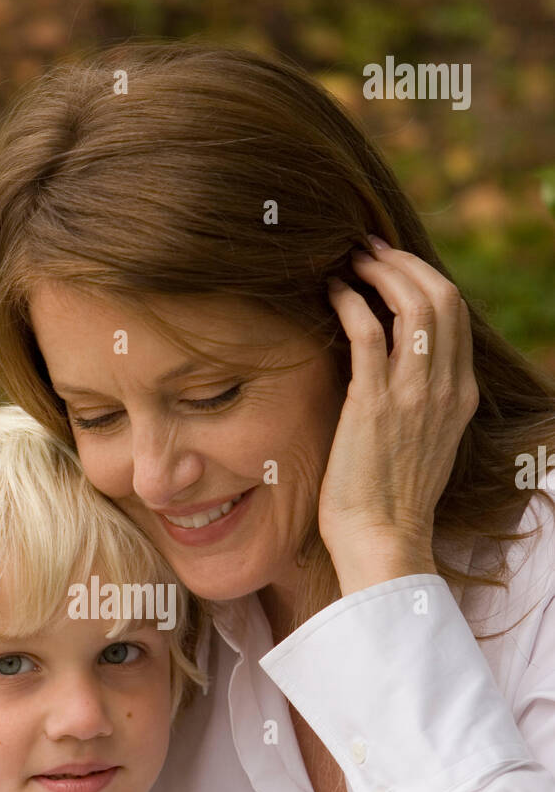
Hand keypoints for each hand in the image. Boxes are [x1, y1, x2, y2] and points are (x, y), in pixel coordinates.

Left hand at [320, 236, 478, 594]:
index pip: (455, 315)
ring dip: (378, 272)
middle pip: (440, 297)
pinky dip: (350, 301)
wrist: (381, 542)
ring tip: (347, 261)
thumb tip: (386, 369)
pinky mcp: (374, 404)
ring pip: (412, 304)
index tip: (390, 265)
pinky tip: (332, 292)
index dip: (422, 278)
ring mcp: (412, 395)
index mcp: (459, 396)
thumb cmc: (388, 500)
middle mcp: (444, 389)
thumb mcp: (419, 443)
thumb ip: (416, 402)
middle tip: (367, 249)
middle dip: (403, 263)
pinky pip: (368, 331)